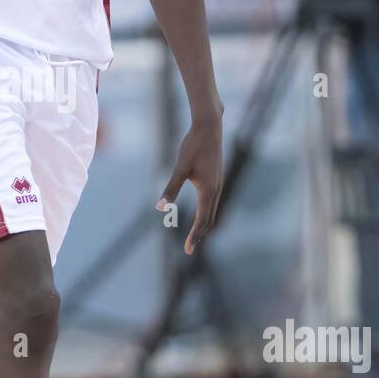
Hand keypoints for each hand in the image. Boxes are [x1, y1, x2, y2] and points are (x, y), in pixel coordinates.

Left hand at [156, 115, 223, 254]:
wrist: (209, 127)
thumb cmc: (193, 146)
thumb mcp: (180, 168)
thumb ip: (171, 189)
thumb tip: (160, 208)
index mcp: (208, 190)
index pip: (201, 220)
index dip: (194, 236)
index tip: (188, 250)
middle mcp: (216, 189)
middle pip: (209, 219)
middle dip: (200, 234)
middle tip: (190, 249)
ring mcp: (218, 183)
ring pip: (212, 210)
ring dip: (204, 225)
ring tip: (196, 236)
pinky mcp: (217, 177)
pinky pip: (213, 201)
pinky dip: (207, 213)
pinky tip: (202, 213)